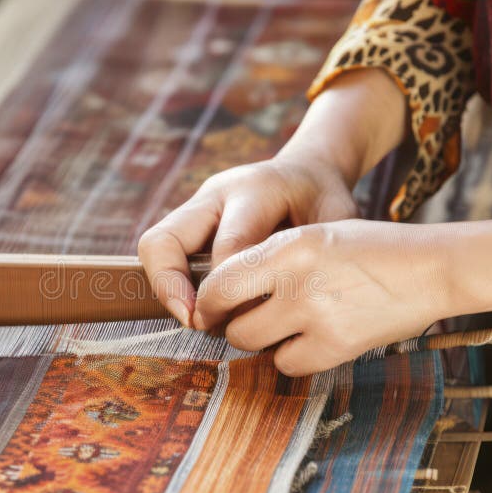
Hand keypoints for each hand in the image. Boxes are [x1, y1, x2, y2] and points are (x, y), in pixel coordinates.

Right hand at [138, 156, 357, 325]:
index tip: (240, 322)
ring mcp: (197, 204)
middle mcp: (217, 193)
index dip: (228, 291)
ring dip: (166, 288)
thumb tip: (289, 308)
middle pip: (166, 238)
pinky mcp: (190, 219)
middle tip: (196, 322)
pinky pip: (164, 252)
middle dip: (173, 287)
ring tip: (194, 320)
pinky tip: (198, 309)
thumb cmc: (326, 201)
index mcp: (257, 189)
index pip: (229, 246)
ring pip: (154, 245)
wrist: (308, 170)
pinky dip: (173, 284)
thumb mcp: (337, 222)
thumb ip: (318, 256)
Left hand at [193, 219, 449, 374]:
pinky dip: (291, 356)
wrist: (431, 269)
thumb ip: (267, 259)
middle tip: (244, 319)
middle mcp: (297, 280)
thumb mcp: (313, 235)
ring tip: (283, 324)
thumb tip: (222, 292)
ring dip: (260, 340)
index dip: (207, 303)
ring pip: (254, 345)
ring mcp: (317, 317)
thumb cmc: (368, 248)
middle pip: (232, 323)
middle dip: (232, 324)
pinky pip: (288, 364)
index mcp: (289, 245)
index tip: (209, 310)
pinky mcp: (337, 347)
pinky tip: (308, 338)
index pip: (219, 284)